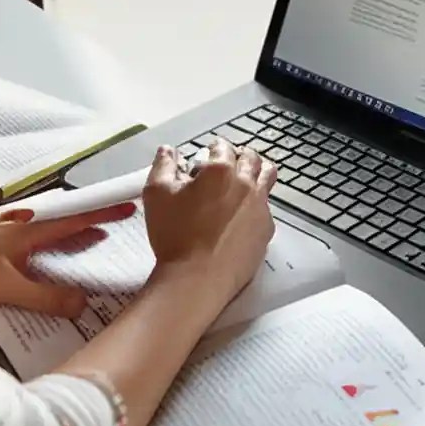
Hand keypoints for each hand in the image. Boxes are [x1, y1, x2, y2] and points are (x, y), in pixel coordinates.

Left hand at [0, 202, 136, 317]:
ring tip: (80, 239)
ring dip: (66, 230)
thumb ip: (46, 298)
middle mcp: (24, 220)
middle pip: (66, 219)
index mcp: (35, 230)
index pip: (79, 220)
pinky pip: (28, 228)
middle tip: (109, 231)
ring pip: (46, 223)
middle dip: (90, 223)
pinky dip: (43, 234)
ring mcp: (6, 221)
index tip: (130, 206)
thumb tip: (83, 305)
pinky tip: (35, 245)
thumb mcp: (7, 287)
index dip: (106, 214)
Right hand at [142, 138, 276, 304]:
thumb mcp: (157, 194)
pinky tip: (243, 215)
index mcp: (221, 171)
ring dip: (256, 174)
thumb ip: (164, 166)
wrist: (197, 278)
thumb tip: (168, 152)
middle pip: (252, 158)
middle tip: (227, 165)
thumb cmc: (176, 236)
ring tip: (243, 182)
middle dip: (239, 157)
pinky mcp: (266, 230)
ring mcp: (260, 208)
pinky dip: (257, 205)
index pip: (222, 147)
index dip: (212, 149)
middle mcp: (246, 184)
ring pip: (267, 179)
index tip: (206, 155)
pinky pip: (267, 209)